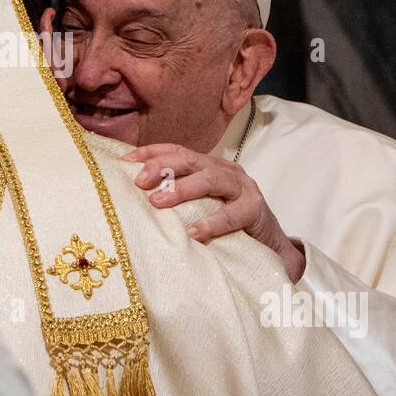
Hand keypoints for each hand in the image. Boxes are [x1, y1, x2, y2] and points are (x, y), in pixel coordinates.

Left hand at [125, 143, 305, 281]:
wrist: (270, 244)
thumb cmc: (228, 224)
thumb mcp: (201, 205)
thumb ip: (178, 197)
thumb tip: (138, 196)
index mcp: (210, 166)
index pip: (178, 151)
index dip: (152, 152)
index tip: (126, 160)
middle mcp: (226, 171)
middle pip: (191, 159)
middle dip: (163, 166)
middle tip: (139, 181)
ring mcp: (243, 188)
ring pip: (211, 179)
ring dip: (183, 188)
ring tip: (158, 202)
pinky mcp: (256, 210)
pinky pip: (233, 214)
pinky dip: (212, 222)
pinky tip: (193, 232)